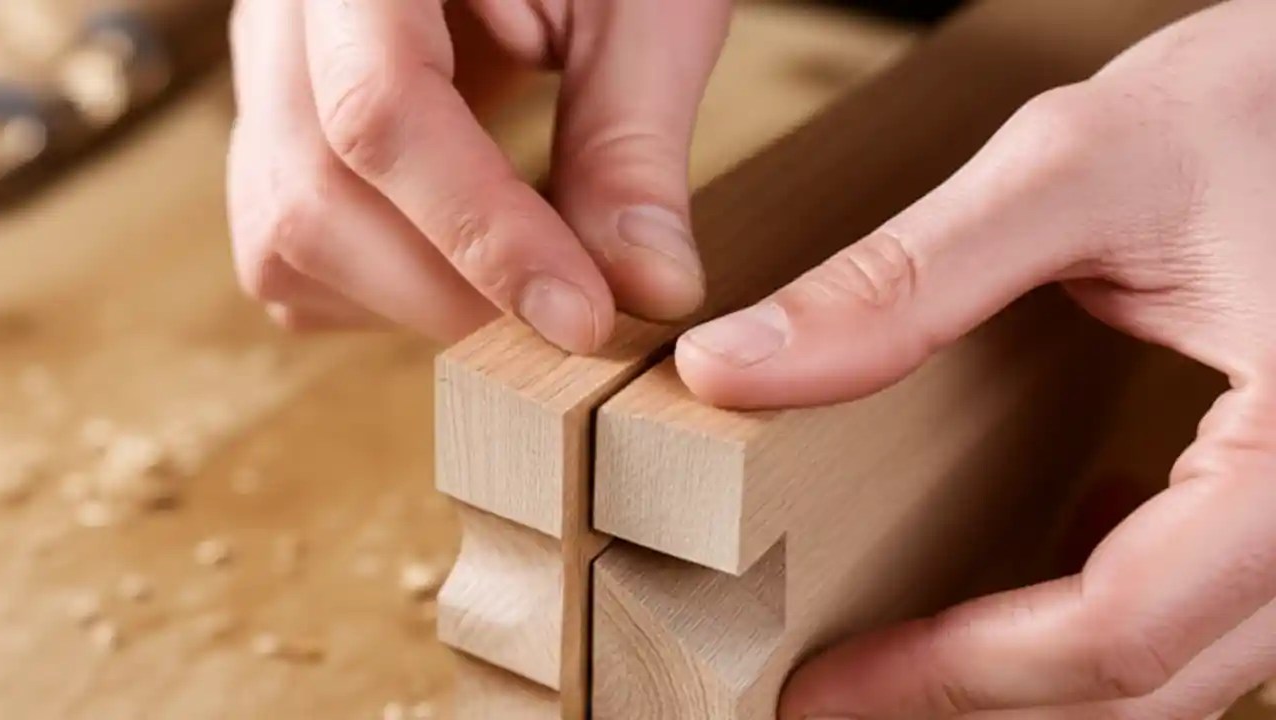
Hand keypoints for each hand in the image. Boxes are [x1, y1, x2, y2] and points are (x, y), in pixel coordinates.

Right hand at [227, 0, 730, 350]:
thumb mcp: (643, 9)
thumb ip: (635, 143)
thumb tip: (649, 292)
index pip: (383, 107)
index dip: (482, 232)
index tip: (581, 317)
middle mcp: (285, 13)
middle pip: (316, 190)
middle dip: (454, 290)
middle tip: (574, 322)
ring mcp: (266, 76)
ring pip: (287, 235)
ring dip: (419, 301)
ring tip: (528, 288)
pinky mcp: (274, 134)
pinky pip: (291, 252)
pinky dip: (385, 294)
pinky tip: (466, 267)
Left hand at [677, 2, 1275, 717]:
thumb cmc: (1255, 99)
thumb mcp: (1071, 171)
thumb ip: (902, 282)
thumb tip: (732, 365)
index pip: (1119, 631)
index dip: (954, 676)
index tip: (827, 687)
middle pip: (1152, 681)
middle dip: (982, 704)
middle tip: (841, 696)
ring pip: (1187, 666)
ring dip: (1041, 684)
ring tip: (912, 659)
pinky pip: (1214, 607)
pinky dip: (1113, 618)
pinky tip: (1053, 552)